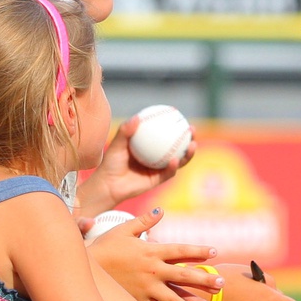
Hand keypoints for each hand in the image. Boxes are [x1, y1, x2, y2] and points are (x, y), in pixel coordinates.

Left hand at [76, 113, 197, 215]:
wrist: (108, 185)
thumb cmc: (110, 163)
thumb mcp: (117, 144)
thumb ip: (126, 131)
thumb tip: (138, 117)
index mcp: (149, 146)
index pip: (165, 133)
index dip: (175, 125)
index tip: (180, 115)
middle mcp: (157, 156)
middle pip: (178, 146)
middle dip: (189, 138)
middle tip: (192, 129)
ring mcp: (159, 168)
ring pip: (179, 160)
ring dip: (188, 153)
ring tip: (192, 145)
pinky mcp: (158, 180)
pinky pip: (169, 173)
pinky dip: (173, 166)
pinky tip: (175, 160)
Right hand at [86, 208, 220, 300]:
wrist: (84, 271)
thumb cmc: (105, 248)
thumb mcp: (124, 230)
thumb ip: (144, 221)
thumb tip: (161, 210)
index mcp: (151, 251)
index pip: (180, 250)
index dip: (198, 251)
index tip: (214, 252)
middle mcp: (152, 271)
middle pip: (183, 275)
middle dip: (204, 280)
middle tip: (222, 283)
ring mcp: (145, 289)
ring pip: (174, 298)